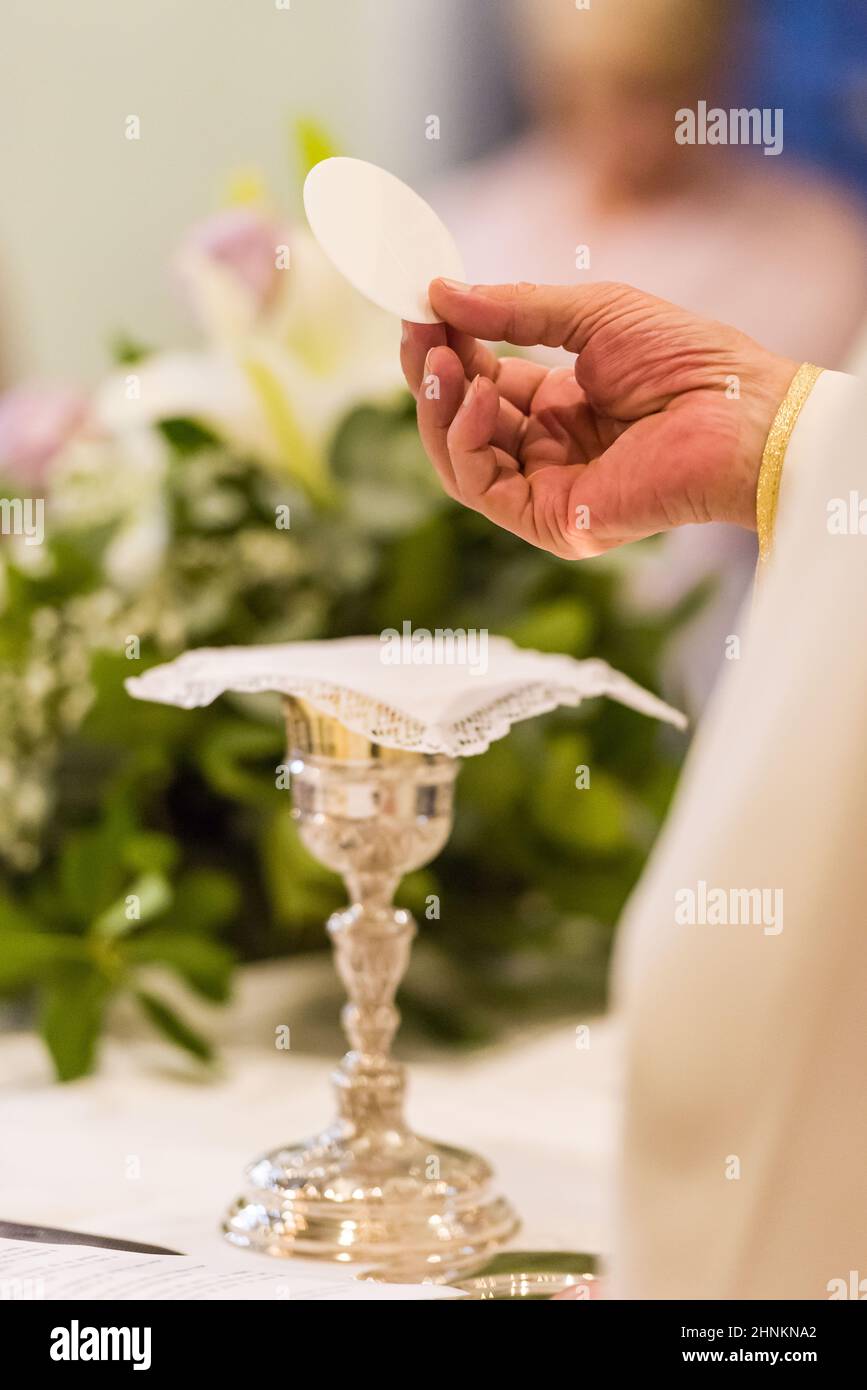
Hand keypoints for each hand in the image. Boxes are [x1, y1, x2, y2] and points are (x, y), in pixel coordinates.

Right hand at [400, 280, 797, 558]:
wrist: (740, 413)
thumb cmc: (688, 360)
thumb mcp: (591, 314)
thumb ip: (515, 311)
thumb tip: (441, 293)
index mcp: (561, 407)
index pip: (481, 383)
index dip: (448, 346)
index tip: (420, 306)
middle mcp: (548, 452)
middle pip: (460, 421)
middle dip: (432, 372)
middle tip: (414, 326)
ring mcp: (546, 489)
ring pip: (458, 458)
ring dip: (439, 405)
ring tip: (439, 356)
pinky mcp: (550, 521)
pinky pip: (480, 486)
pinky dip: (466, 439)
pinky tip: (477, 396)